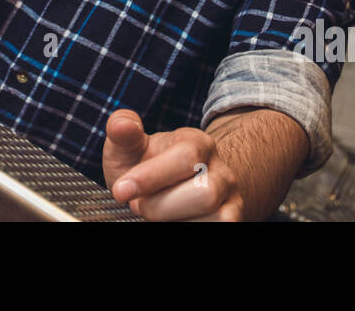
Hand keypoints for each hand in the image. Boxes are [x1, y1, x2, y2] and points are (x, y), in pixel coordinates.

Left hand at [102, 108, 244, 220]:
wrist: (165, 190)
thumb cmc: (143, 167)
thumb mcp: (128, 147)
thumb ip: (122, 131)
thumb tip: (123, 125)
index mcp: (197, 143)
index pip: (185, 158)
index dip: (151, 177)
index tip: (121, 191)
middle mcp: (222, 171)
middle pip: (205, 194)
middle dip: (162, 206)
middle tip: (140, 205)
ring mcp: (231, 201)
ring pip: (215, 219)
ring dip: (173, 221)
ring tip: (157, 213)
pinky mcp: (233, 221)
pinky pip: (218, 230)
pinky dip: (186, 228)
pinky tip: (173, 220)